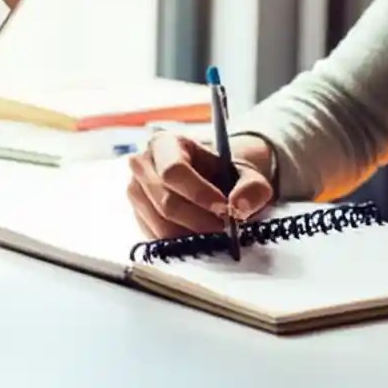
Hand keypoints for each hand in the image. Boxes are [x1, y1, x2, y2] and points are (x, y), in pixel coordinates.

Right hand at [126, 132, 275, 238]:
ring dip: (192, 235)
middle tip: (225, 229)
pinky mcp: (137, 216)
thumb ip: (252, 188)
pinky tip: (199, 237)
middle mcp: (141, 165)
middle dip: (199, 221)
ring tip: (215, 233)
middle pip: (165, 201)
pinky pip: (156, 238)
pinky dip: (181, 244)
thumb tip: (237, 208)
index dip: (199, 194)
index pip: (173, 171)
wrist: (211, 183)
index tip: (225, 209)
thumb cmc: (224, 174)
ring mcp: (134, 192)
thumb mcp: (248, 174)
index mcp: (164, 143)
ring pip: (160, 224)